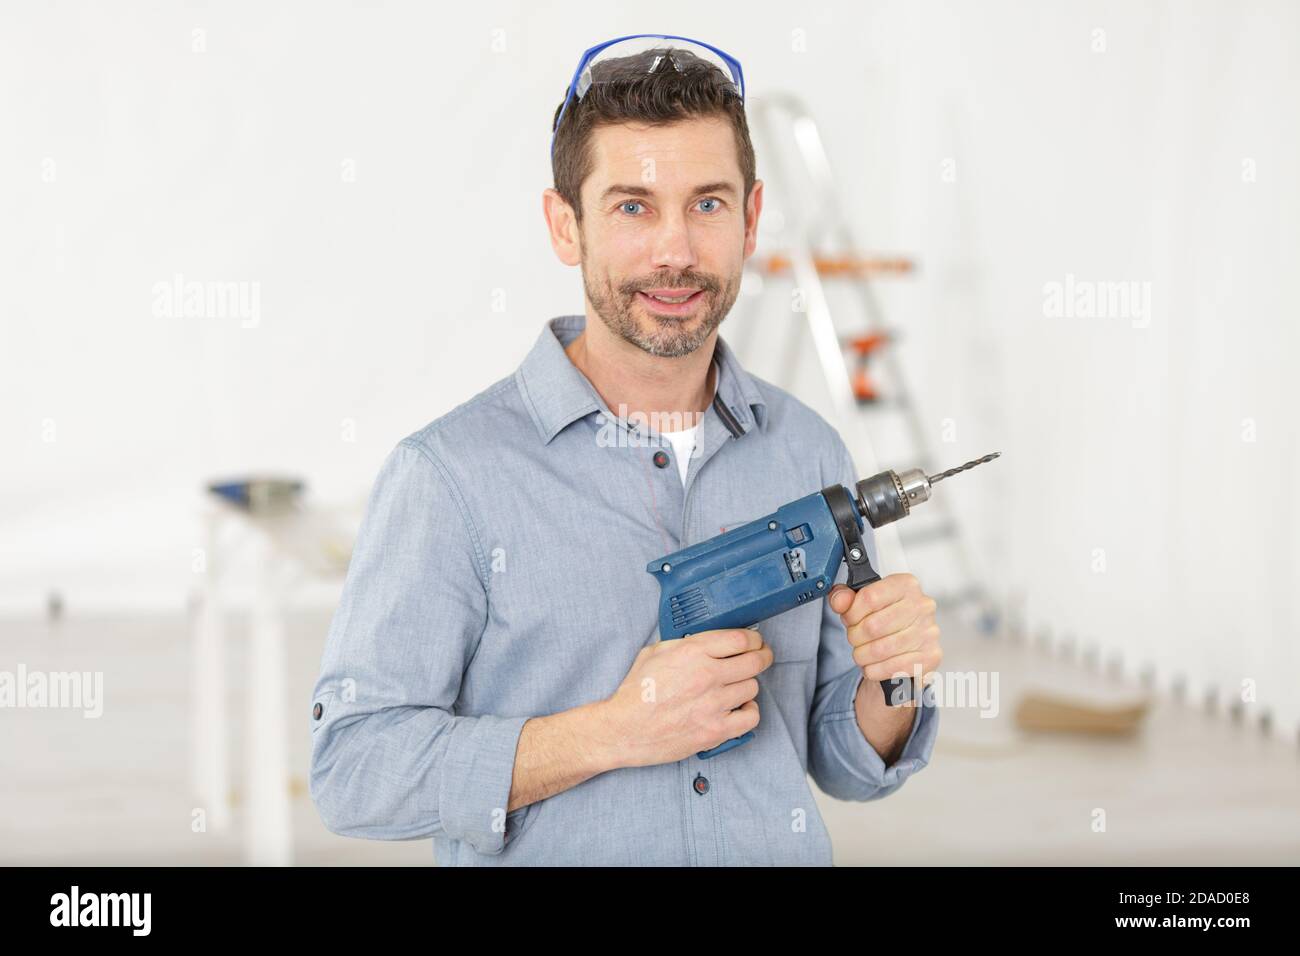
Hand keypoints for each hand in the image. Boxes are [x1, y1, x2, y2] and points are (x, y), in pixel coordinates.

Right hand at [599, 629, 772, 767]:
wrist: (624, 729)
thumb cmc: (636, 693)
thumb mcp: (654, 652)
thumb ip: (685, 643)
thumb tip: (709, 640)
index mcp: (692, 652)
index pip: (741, 638)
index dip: (754, 638)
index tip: (755, 641)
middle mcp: (706, 675)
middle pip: (755, 661)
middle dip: (762, 656)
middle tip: (761, 657)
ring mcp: (713, 704)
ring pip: (753, 687)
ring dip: (747, 685)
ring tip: (736, 686)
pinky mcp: (715, 730)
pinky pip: (751, 717)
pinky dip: (749, 711)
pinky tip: (739, 708)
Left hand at [827, 573, 941, 695]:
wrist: (904, 648)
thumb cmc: (883, 622)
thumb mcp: (860, 604)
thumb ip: (844, 598)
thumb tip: (839, 600)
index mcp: (906, 585)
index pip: (869, 597)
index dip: (851, 613)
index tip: (849, 619)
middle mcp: (922, 605)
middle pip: (873, 626)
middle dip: (855, 637)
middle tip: (855, 639)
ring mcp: (929, 631)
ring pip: (880, 650)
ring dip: (863, 655)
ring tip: (862, 653)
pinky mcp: (931, 656)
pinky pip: (893, 668)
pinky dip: (875, 670)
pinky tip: (874, 665)